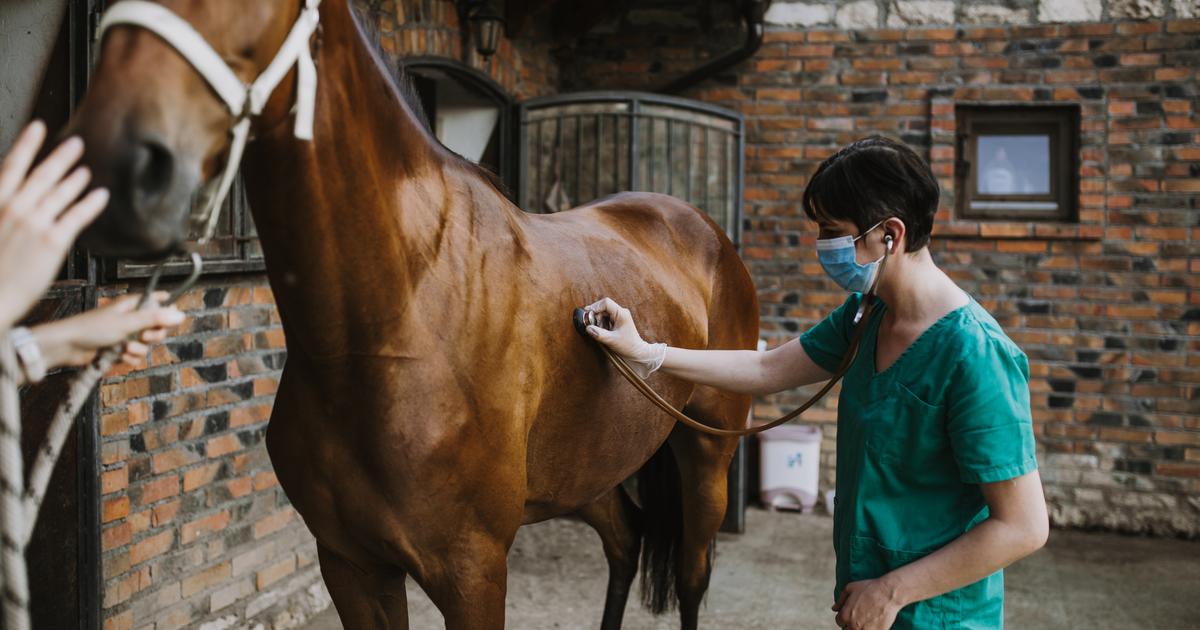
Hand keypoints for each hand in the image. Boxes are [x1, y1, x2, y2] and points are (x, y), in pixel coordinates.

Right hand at [0, 121, 109, 329]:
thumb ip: (0, 210)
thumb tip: (11, 200)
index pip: (11, 166)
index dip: (26, 144)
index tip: (37, 128)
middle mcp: (14, 208)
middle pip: (42, 175)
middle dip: (60, 157)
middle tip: (76, 143)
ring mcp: (34, 223)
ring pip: (60, 193)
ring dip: (75, 178)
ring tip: (86, 169)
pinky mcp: (53, 240)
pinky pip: (77, 216)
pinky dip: (90, 203)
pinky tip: (101, 196)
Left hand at [31, 293, 184, 370]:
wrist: (67, 347)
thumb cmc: (92, 328)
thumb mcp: (127, 322)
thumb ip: (155, 319)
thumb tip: (182, 315)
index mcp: (133, 305)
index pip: (159, 302)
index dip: (168, 311)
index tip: (169, 320)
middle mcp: (131, 319)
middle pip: (157, 327)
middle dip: (153, 336)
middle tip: (145, 337)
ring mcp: (125, 335)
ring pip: (147, 345)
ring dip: (139, 349)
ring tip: (125, 348)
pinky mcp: (119, 350)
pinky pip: (136, 356)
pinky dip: (130, 358)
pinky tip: (119, 356)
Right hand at [583, 297, 666, 376]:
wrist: (637, 352)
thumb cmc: (628, 346)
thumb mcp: (611, 340)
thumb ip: (599, 334)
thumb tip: (588, 328)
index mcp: (621, 313)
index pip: (606, 303)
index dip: (595, 307)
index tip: (587, 314)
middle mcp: (621, 312)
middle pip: (603, 308)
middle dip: (596, 316)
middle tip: (592, 326)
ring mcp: (619, 316)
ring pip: (603, 313)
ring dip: (598, 321)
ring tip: (601, 331)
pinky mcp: (617, 321)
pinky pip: (605, 319)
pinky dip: (602, 325)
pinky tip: (604, 332)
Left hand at [832, 578, 903, 629]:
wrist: (888, 593)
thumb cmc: (869, 588)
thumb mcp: (850, 588)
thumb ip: (840, 600)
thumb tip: (834, 608)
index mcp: (845, 615)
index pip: (839, 621)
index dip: (844, 617)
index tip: (850, 614)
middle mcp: (853, 625)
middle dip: (850, 624)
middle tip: (858, 618)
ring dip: (859, 628)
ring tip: (864, 621)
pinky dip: (870, 629)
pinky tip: (872, 624)